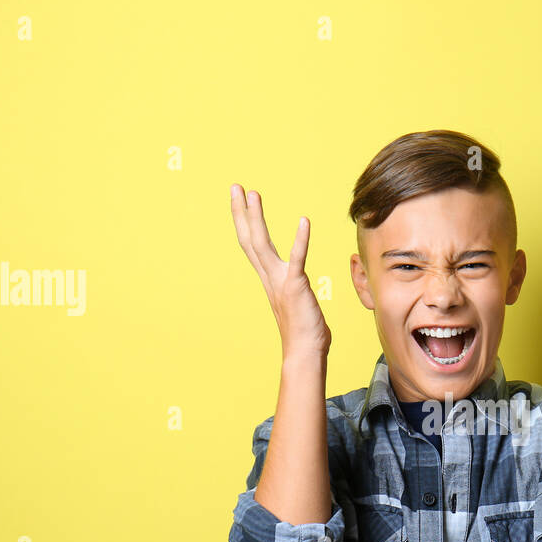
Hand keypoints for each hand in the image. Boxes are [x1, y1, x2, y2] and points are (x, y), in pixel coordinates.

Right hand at [230, 183, 330, 358]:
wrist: (305, 354)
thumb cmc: (306, 334)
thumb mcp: (298, 305)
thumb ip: (296, 293)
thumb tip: (301, 294)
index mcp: (270, 280)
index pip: (252, 245)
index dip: (245, 222)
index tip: (241, 201)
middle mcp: (270, 278)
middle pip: (250, 239)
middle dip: (242, 212)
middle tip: (236, 187)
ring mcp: (281, 282)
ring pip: (263, 244)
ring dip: (257, 218)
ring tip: (253, 194)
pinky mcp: (296, 287)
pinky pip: (298, 259)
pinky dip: (301, 240)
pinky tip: (304, 221)